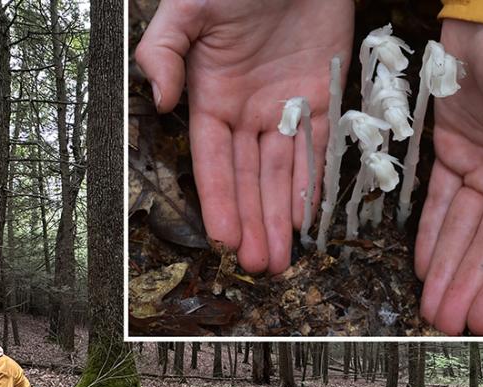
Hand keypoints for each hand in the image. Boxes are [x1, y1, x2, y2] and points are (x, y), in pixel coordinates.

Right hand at [135, 0, 353, 273]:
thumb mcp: (187, 9)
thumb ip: (164, 51)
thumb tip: (160, 102)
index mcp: (210, 95)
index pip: (213, 161)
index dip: (219, 200)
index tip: (222, 239)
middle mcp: (246, 110)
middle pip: (249, 177)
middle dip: (252, 222)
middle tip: (258, 266)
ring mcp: (284, 105)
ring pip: (282, 172)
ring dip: (280, 215)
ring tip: (281, 258)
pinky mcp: (321, 95)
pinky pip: (318, 147)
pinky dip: (313, 181)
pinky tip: (308, 218)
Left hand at [415, 20, 482, 334]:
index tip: (481, 319)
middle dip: (465, 285)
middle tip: (444, 322)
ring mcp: (481, 171)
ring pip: (459, 232)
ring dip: (445, 268)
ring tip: (430, 304)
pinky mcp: (451, 156)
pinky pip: (438, 204)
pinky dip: (429, 234)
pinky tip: (422, 265)